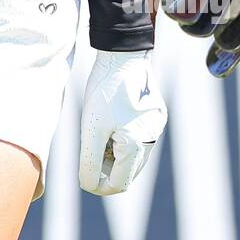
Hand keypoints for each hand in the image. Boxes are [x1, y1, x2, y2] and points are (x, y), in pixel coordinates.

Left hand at [79, 50, 166, 195]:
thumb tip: (89, 185)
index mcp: (137, 145)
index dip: (99, 185)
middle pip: (127, 172)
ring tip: (98, 132)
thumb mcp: (91, 128)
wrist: (122, 54)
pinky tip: (109, 122)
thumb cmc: (105, 90)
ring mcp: (155, 127)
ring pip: (132, 155)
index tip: (83, 175)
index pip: (119, 184)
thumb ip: (90, 160)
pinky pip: (138, 138)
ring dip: (114, 154)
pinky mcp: (155, 116)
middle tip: (89, 149)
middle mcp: (151, 139)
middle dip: (106, 168)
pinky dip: (122, 139)